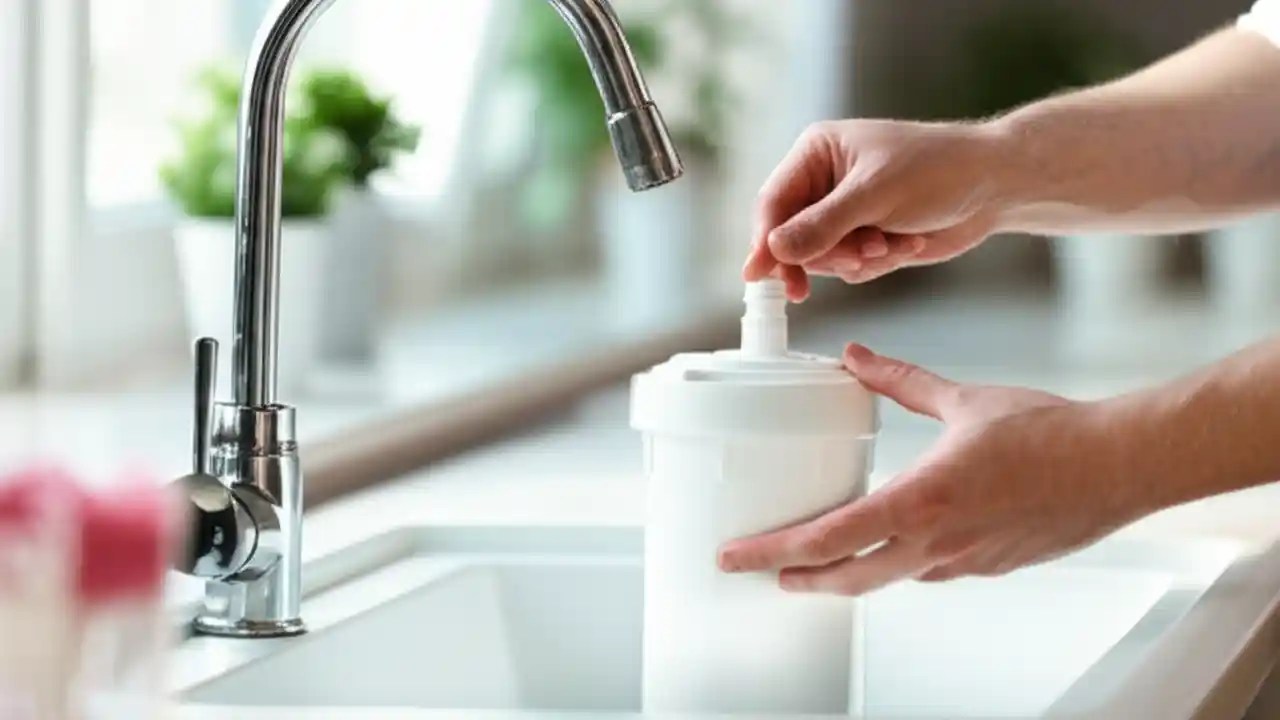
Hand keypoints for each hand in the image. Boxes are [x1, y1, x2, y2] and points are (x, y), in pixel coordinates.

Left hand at [717, 344, 1148, 594]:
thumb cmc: (1051, 434)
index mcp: (920, 501)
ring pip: (887, 579)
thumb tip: (857, 357)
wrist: (1117, 466)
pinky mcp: (986, 568)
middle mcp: (936, 544)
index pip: (827, 539)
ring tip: (813, 564)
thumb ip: (900, 381)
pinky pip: (927, 573)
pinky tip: (891, 546)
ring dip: (846, 574)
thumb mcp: (961, 400)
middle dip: (795, 578)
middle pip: (846, 580)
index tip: (737, 556)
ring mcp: (962, 563)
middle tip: (761, 572)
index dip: (772, 552)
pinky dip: (897, 563)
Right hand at [743, 120, 1010, 299]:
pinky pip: (849, 268)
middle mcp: (823, 183)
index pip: (773, 203)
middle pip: (791, 237)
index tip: (758, 275)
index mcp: (817, 153)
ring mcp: (844, 213)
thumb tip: (773, 250)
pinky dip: (876, 264)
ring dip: (857, 259)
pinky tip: (906, 243)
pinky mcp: (864, 237)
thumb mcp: (875, 195)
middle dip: (825, 254)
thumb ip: (822, 225)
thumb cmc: (939, 170)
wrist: (994, 185)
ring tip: (890, 243)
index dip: (764, 241)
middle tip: (855, 260)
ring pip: (821, 258)